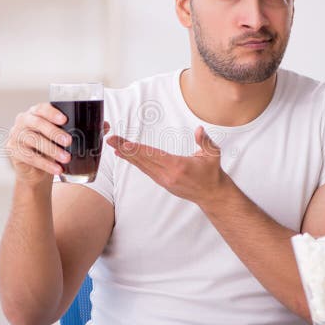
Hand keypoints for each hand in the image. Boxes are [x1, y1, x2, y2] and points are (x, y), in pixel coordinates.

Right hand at [6, 103, 109, 185]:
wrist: (36, 171)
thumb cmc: (51, 148)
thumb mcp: (65, 138)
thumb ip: (83, 130)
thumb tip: (105, 126)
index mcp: (35, 113)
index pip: (41, 108)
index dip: (52, 113)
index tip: (65, 120)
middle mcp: (23, 121)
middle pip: (36, 124)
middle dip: (53, 132)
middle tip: (69, 142)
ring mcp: (16, 136)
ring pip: (33, 141)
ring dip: (51, 150)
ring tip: (66, 159)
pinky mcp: (13, 151)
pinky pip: (29, 157)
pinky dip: (45, 164)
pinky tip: (58, 170)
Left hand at [107, 126, 227, 207]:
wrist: (212, 195)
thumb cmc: (212, 173)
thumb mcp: (213, 154)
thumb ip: (205, 141)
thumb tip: (199, 130)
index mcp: (178, 166)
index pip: (154, 155)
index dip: (138, 149)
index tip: (125, 144)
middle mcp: (168, 175)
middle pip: (143, 160)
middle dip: (126, 149)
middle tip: (111, 140)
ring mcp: (164, 180)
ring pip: (142, 166)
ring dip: (128, 155)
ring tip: (114, 146)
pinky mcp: (163, 183)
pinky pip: (146, 170)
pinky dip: (135, 162)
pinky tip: (126, 156)